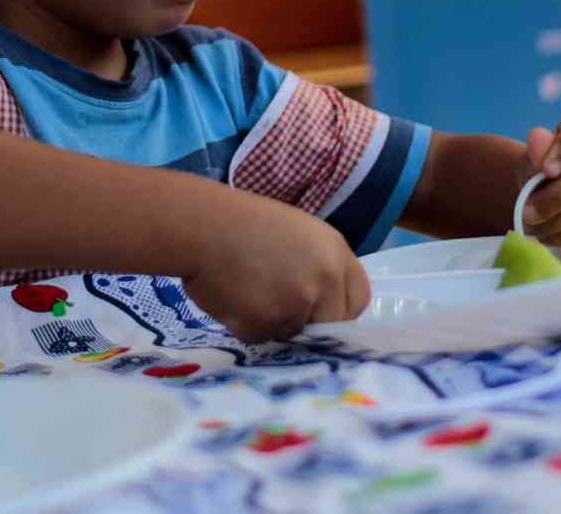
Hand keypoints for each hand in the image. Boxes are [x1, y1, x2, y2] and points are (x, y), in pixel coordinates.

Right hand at [180, 196, 368, 344]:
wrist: (202, 225)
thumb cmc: (241, 223)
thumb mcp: (296, 235)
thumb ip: (317, 267)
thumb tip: (320, 306)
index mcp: (335, 252)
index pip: (358, 301)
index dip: (338, 310)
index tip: (319, 311)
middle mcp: (325, 278)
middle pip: (330, 324)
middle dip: (306, 322)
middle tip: (275, 304)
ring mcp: (299, 302)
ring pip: (292, 333)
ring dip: (271, 323)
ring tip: (246, 290)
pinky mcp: (269, 322)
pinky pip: (262, 337)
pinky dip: (246, 325)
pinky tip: (232, 298)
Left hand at [519, 109, 560, 252]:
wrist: (551, 193)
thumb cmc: (545, 170)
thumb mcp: (534, 158)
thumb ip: (537, 149)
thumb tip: (537, 139)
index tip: (545, 170)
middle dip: (554, 200)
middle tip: (527, 213)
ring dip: (559, 224)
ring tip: (535, 227)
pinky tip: (553, 235)